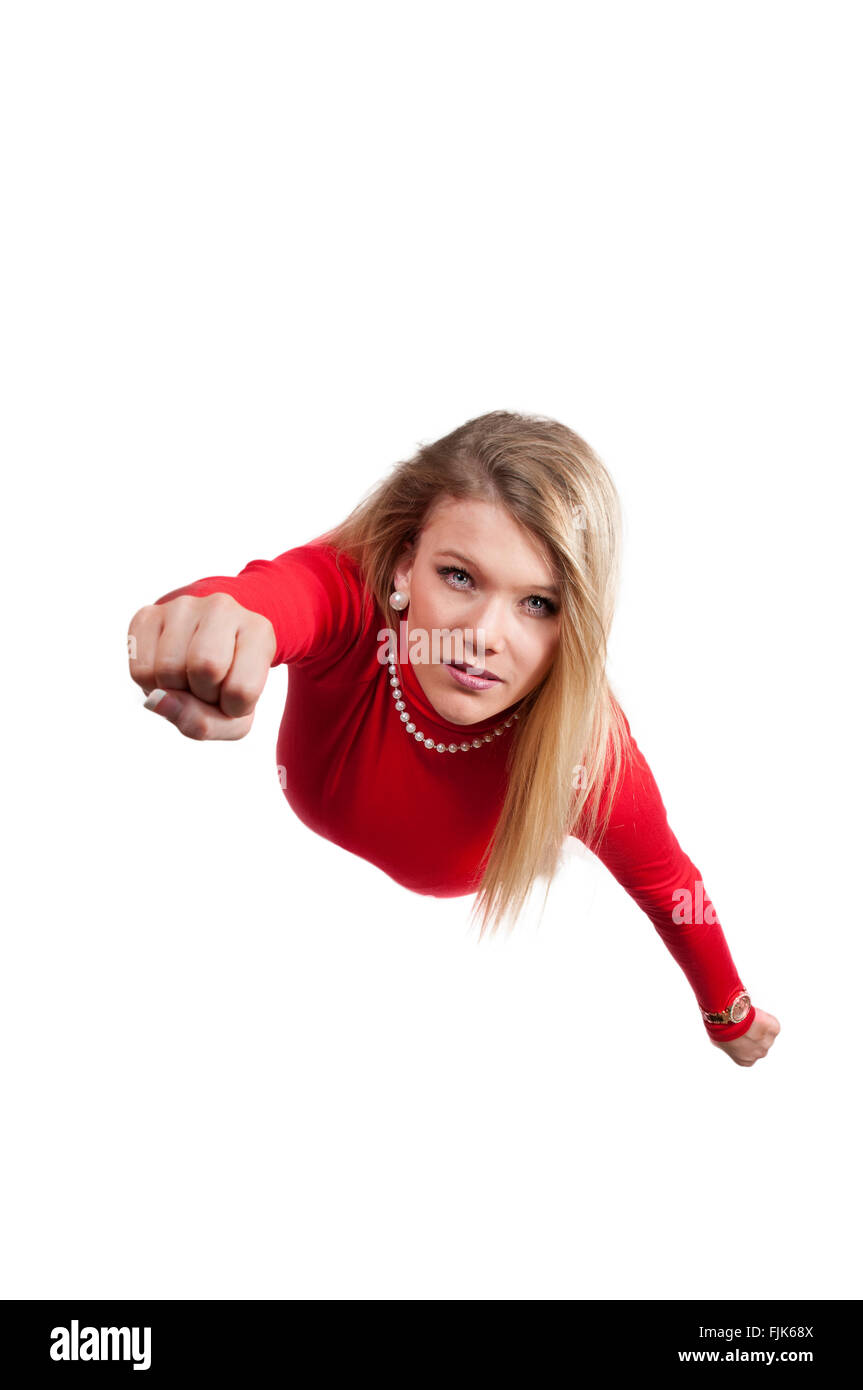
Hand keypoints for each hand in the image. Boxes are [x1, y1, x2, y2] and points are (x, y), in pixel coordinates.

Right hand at [128, 592, 276, 739]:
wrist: (205, 652)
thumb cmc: (226, 686)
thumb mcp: (233, 717)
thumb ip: (203, 724)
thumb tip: (156, 700)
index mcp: (258, 630)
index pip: (242, 690)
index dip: (233, 709)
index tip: (234, 696)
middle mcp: (222, 607)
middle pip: (205, 668)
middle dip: (201, 695)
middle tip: (207, 687)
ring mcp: (183, 606)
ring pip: (168, 669)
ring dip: (173, 691)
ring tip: (186, 679)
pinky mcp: (148, 614)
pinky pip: (140, 669)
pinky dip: (150, 686)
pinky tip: (165, 674)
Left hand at [709, 1008, 780, 1065]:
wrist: (730, 1018)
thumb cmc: (721, 1029)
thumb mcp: (719, 1042)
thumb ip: (728, 1046)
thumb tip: (726, 1042)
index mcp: (746, 1061)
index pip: (749, 1054)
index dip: (745, 1042)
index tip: (740, 1034)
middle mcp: (759, 1055)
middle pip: (759, 1045)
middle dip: (753, 1035)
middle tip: (744, 1024)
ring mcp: (768, 1043)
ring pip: (766, 1033)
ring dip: (759, 1026)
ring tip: (747, 1018)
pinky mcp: (774, 1030)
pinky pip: (771, 1024)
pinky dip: (766, 1018)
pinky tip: (755, 1015)